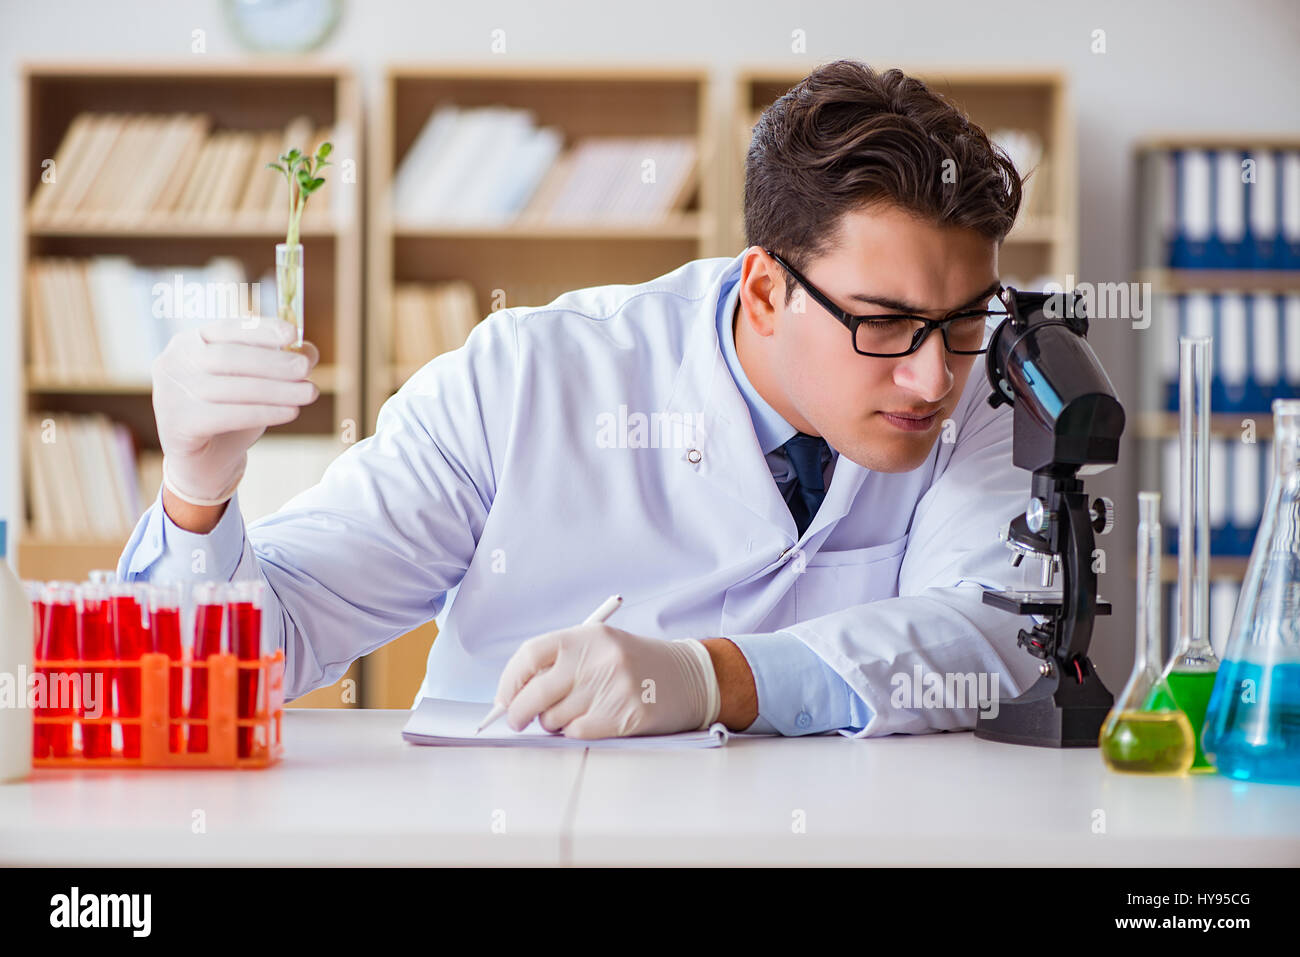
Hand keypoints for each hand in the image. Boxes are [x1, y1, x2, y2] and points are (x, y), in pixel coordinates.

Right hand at [152, 316, 318, 505]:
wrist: (204, 461)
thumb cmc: (231, 412)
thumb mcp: (256, 383)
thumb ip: (277, 363)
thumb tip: (307, 350)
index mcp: (190, 342)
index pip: (227, 328)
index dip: (260, 330)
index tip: (292, 334)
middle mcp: (174, 363)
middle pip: (228, 357)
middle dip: (272, 362)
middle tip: (306, 368)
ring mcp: (170, 394)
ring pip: (230, 387)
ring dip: (276, 389)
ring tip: (309, 392)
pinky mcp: (176, 424)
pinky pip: (226, 416)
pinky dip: (263, 412)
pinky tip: (290, 412)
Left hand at [493, 625, 720, 738]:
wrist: (689, 676)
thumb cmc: (635, 664)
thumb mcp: (600, 648)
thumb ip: (560, 664)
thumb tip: (512, 695)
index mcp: (587, 636)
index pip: (530, 655)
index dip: (509, 680)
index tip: (503, 698)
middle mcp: (598, 659)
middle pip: (535, 693)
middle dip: (517, 712)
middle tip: (516, 720)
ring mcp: (612, 688)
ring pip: (553, 719)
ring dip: (553, 723)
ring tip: (575, 712)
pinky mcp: (624, 716)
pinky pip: (577, 733)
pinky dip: (576, 732)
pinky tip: (593, 721)